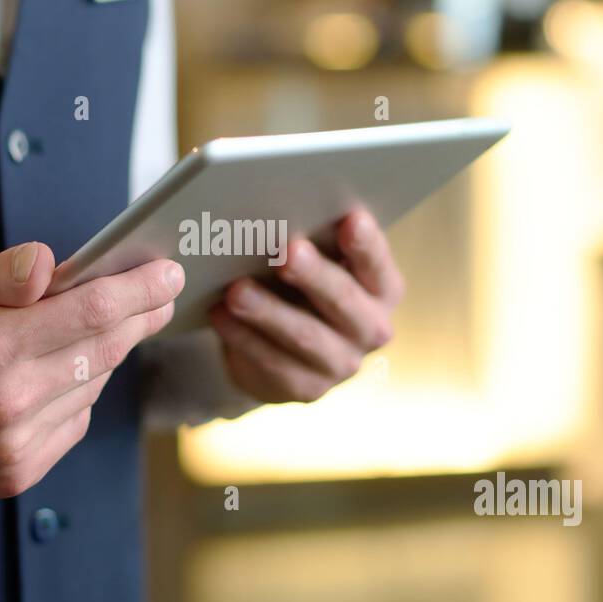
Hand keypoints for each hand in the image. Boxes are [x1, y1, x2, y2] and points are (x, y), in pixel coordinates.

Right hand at [0, 243, 183, 503]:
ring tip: (107, 325)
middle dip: (141, 316)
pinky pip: (74, 422)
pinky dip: (81, 392)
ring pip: (93, 387)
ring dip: (107, 353)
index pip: (91, 312)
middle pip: (105, 349)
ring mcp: (16, 443)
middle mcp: (10, 400)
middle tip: (161, 292)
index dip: (138, 290)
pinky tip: (66, 372)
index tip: (168, 272)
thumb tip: (53, 262)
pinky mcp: (17, 471)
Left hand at [208, 208, 403, 403]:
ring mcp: (342, 364)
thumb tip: (278, 212)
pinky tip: (220, 316)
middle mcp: (371, 328)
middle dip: (314, 275)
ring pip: (305, 335)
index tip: (351, 218)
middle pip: (343, 299)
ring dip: (268, 311)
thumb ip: (314, 244)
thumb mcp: (317, 265)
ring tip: (236, 290)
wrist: (286, 350)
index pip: (377, 264)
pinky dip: (243, 337)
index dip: (365, 243)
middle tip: (288, 251)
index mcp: (382, 289)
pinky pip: (273, 361)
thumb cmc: (303, 288)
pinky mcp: (307, 388)